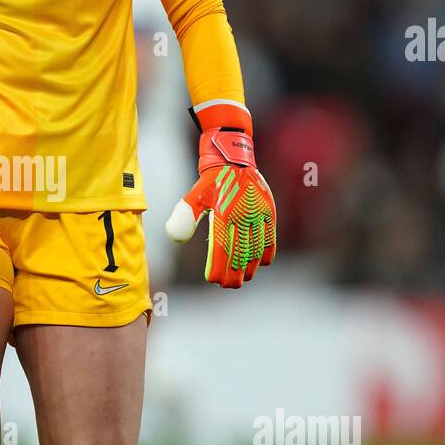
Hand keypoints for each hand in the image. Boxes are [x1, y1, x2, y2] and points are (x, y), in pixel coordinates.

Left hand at [165, 123, 276, 287]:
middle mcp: (242, 215)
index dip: (217, 267)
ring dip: (250, 267)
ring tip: (244, 278)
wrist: (232, 158)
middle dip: (234, 274)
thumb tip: (173, 237)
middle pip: (239, 253)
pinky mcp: (269, 210)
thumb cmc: (210, 182)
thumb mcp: (194, 196)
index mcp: (222, 213)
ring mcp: (257, 213)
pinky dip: (267, 252)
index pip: (220, 248)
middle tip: (228, 286)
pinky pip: (270, 236)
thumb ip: (184, 216)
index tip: (212, 280)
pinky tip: (262, 264)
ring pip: (256, 248)